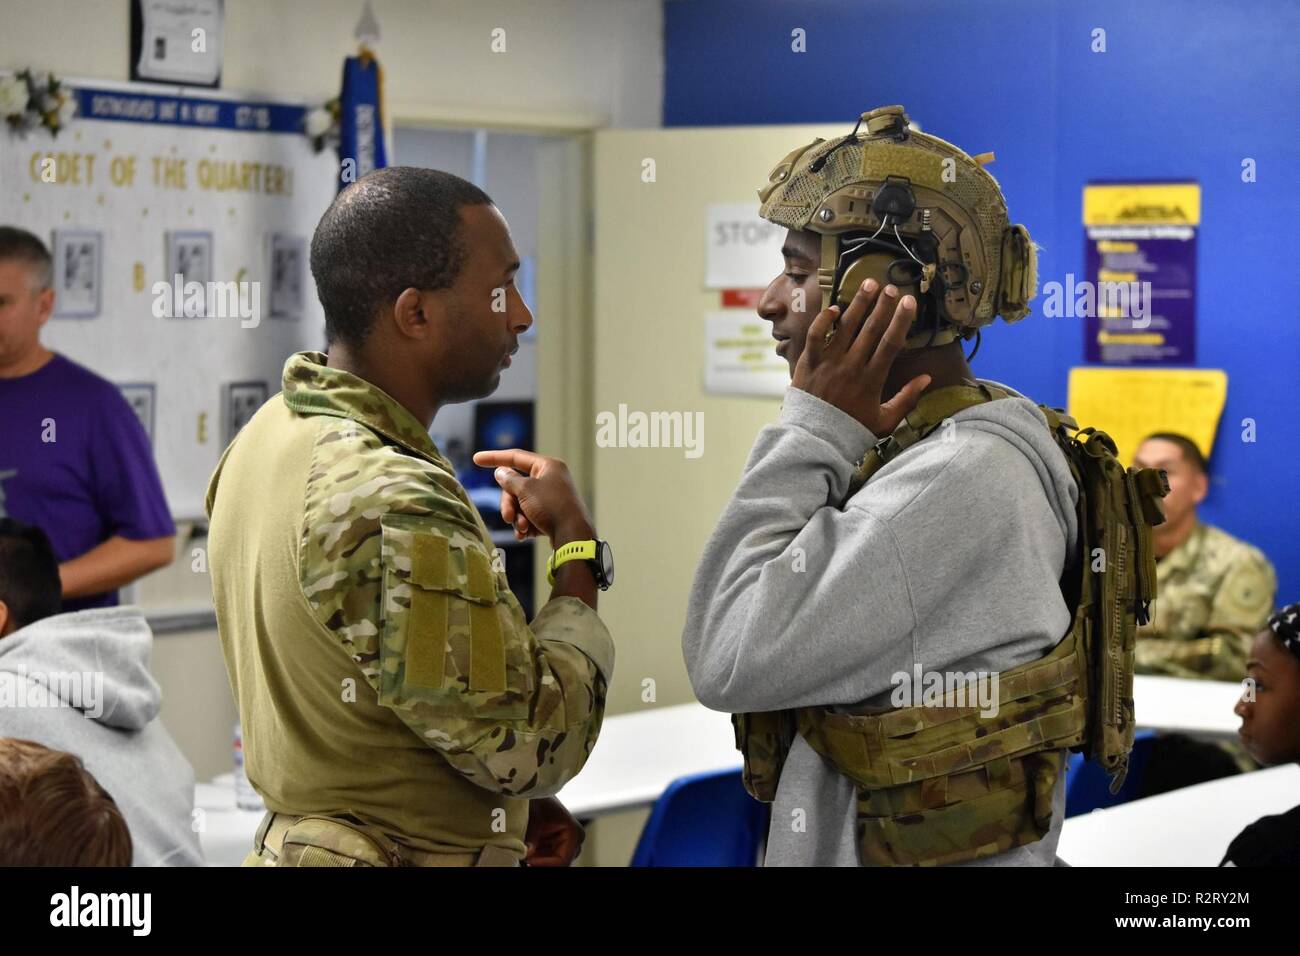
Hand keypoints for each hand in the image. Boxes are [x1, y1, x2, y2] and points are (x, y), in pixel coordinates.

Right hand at [470, 449, 594, 545]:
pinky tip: (525, 535)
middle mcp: (550, 479)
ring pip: (521, 503)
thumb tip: (501, 472)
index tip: (476, 459)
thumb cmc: (551, 507)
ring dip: (517, 516)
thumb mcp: (526, 490)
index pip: (516, 457)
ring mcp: (551, 497)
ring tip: (522, 528)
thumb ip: (509, 480)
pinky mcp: (551, 514)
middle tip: (508, 516)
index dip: (495, 458)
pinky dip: (525, 524)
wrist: (573, 536)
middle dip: (509, 503)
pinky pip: (530, 515)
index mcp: (547, 466)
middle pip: (516, 486)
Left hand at [524, 796, 584, 865]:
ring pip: (552, 861)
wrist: (534, 788)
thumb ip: (532, 835)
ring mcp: (567, 843)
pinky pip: (547, 857)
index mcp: (574, 833)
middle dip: (540, 861)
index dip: (543, 863)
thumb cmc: (537, 797)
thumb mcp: (533, 816)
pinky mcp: (557, 844)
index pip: (562, 861)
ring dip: (537, 858)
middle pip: (558, 863)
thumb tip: (527, 852)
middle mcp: (574, 840)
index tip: (527, 859)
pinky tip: (526, 848)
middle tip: (523, 855)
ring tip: (523, 850)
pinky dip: (536, 855)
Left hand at [791, 279, 930, 434]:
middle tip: (891, 287)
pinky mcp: (808, 363)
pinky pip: (815, 336)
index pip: (890, 343)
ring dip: (858, 304)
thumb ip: (907, 399)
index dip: (901, 320)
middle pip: (870, 330)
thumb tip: (927, 378)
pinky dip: (823, 321)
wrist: (815, 440)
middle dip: (882, 305)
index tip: (909, 301)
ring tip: (869, 284)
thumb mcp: (885, 420)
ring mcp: (828, 363)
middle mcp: (851, 367)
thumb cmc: (852, 430)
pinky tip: (834, 308)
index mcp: (872, 380)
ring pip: (845, 327)